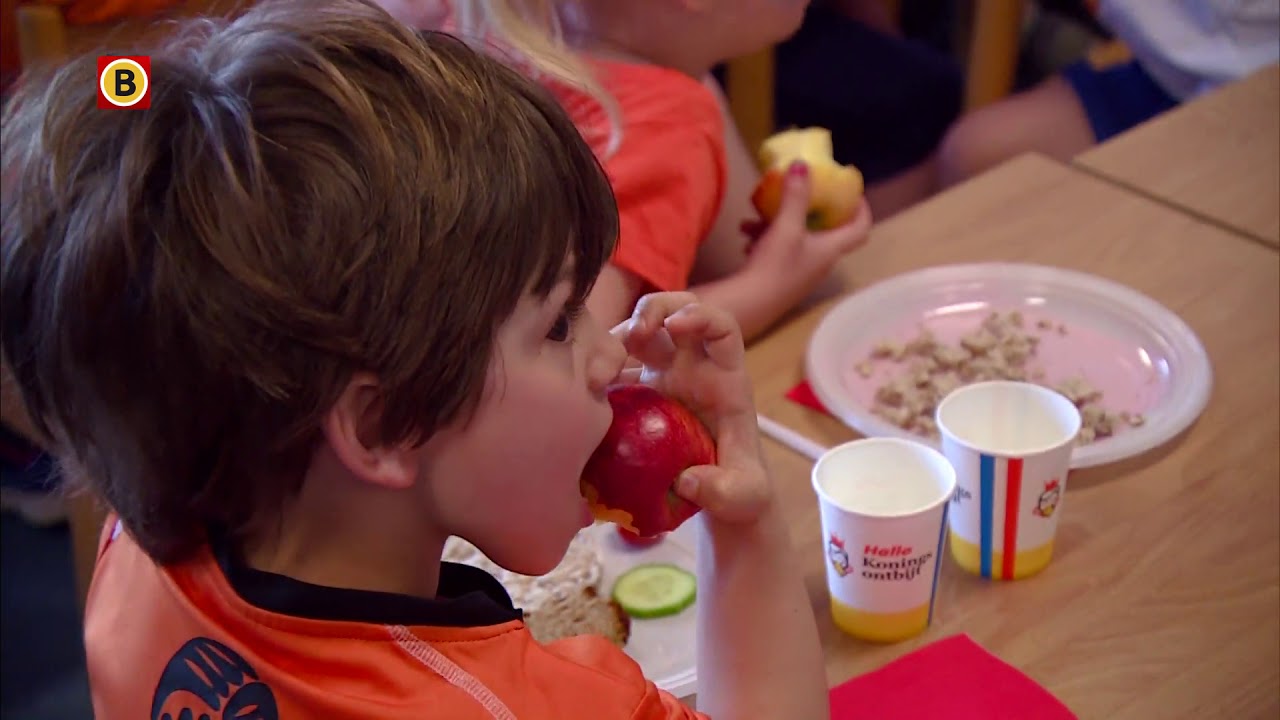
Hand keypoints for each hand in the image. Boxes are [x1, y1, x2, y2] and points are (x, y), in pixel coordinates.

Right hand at [612, 293, 772, 524]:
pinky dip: (600, 371)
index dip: (700, 315)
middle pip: (675, 313)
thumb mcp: (742, 496)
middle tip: (630, 336)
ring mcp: (665, 377)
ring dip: (616, 340)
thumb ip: (723, 490)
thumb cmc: (741, 491)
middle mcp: (694, 368)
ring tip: (597, 372)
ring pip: (640, 335)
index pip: (721, 327)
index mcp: (725, 380)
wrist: (722, 499)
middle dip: (650, 310)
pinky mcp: (641, 393)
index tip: (674, 326)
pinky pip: (617, 369)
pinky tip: (586, 392)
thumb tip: (687, 480)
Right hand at [742, 162, 872, 285]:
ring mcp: (802, 274)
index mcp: (831, 249)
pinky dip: (767, 241)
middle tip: (801, 196)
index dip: (862, 209)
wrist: (750, 305)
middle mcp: (822, 263)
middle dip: (810, 211)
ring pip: (797, 241)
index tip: (853, 193)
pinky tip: (746, 238)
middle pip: (826, 232)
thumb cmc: (776, 265)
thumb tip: (802, 164)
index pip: (861, 229)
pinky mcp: (783, 281)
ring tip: (754, 220)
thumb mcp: (786, 226)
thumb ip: (795, 195)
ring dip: (779, 225)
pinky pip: (781, 253)